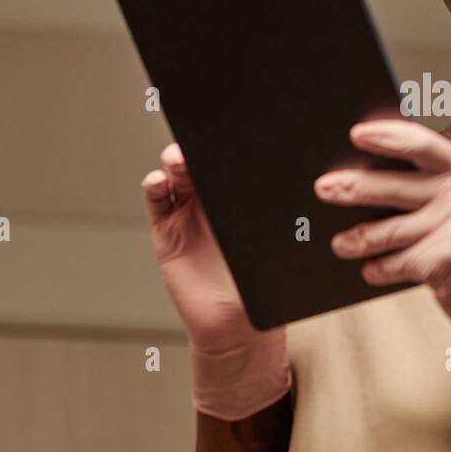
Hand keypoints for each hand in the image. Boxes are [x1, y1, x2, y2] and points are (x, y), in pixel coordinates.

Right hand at [142, 142, 290, 419]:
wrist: (238, 326)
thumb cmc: (266, 285)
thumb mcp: (278, 243)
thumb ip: (276, 213)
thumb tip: (296, 179)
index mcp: (246, 196)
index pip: (237, 159)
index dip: (233, 139)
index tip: (234, 125)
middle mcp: (216, 198)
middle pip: (205, 160)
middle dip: (202, 144)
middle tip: (204, 139)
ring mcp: (189, 212)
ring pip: (178, 174)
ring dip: (176, 160)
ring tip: (180, 160)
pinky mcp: (167, 230)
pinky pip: (157, 201)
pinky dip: (154, 186)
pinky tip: (159, 181)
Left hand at [314, 119, 450, 387]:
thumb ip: (440, 192)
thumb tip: (373, 181)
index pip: (422, 144)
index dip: (386, 136)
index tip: (356, 134)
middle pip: (393, 185)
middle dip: (353, 186)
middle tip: (323, 187)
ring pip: (387, 230)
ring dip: (357, 239)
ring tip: (341, 244)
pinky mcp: (447, 263)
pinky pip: (395, 263)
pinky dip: (378, 269)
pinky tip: (371, 272)